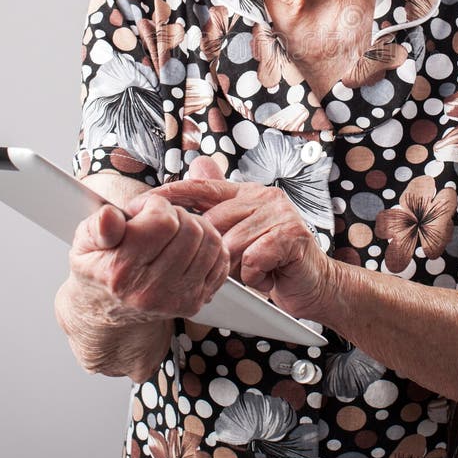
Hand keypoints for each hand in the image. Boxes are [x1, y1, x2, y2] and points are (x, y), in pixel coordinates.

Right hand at [56, 184, 229, 380]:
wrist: (105, 310)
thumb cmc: (98, 268)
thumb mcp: (85, 242)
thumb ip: (98, 226)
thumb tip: (109, 217)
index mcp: (122, 271)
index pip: (164, 221)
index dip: (155, 205)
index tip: (143, 210)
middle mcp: (151, 290)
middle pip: (191, 229)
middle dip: (177, 214)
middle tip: (160, 220)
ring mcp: (176, 299)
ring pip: (211, 242)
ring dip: (197, 227)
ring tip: (175, 231)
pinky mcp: (195, 302)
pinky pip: (220, 261)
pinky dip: (209, 246)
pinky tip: (189, 247)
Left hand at [138, 156, 333, 319]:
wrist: (315, 284)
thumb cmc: (273, 263)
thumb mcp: (240, 237)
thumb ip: (218, 213)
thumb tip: (193, 172)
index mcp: (246, 193)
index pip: (201, 188)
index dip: (171, 193)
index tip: (142, 202)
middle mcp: (263, 196)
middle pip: (213, 223)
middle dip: (210, 254)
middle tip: (222, 272)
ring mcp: (279, 213)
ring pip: (231, 244)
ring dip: (235, 269)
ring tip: (249, 276)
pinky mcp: (292, 235)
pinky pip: (253, 258)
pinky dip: (255, 276)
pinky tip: (265, 278)